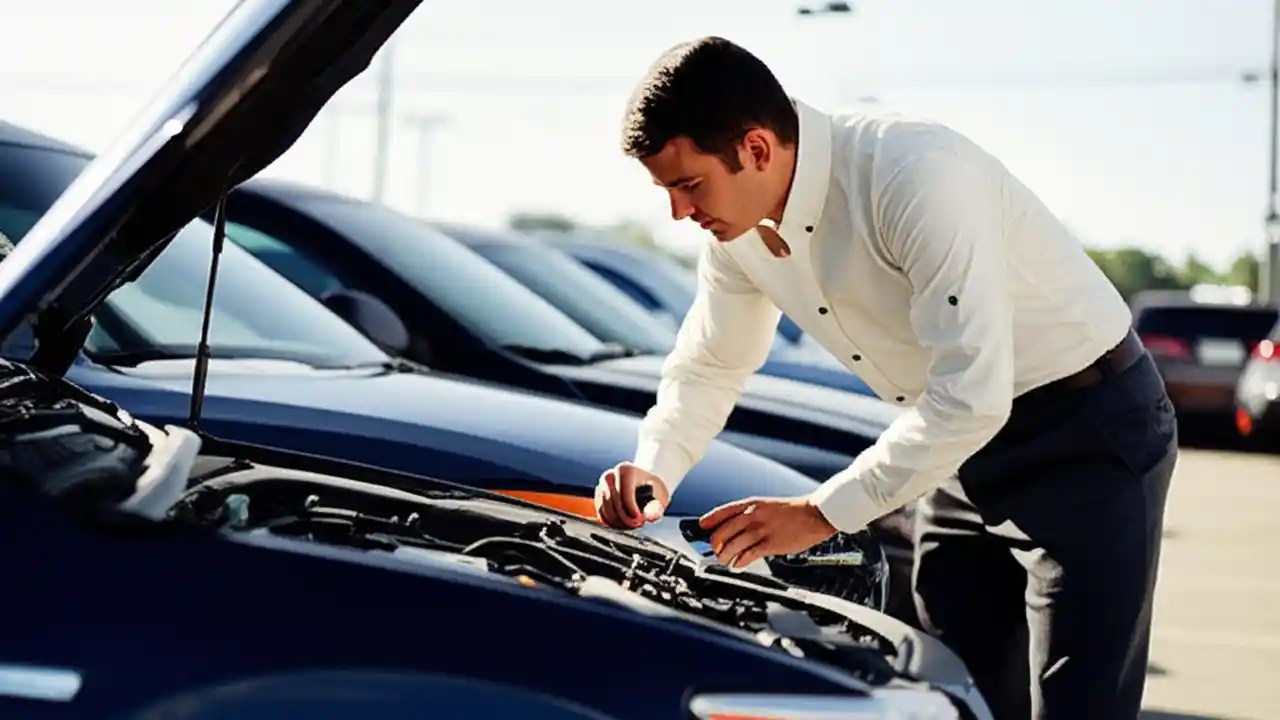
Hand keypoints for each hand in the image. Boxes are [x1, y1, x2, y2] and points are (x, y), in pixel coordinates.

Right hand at [594, 462, 669, 528]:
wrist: (644, 481)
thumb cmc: (653, 488)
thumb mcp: (661, 495)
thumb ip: (656, 508)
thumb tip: (650, 518)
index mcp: (626, 469)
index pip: (626, 493)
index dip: (632, 509)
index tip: (640, 520)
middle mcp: (610, 475)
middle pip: (612, 501)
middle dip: (624, 517)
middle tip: (637, 524)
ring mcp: (602, 485)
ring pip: (605, 509)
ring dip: (618, 521)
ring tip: (632, 524)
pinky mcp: (598, 496)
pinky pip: (601, 513)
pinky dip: (611, 522)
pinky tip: (624, 524)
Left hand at [699, 495, 837, 569]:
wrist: (815, 514)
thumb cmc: (793, 511)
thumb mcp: (768, 506)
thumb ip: (752, 514)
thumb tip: (736, 527)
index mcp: (752, 504)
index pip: (723, 511)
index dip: (710, 519)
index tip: (702, 526)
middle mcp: (753, 515)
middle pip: (723, 531)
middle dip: (715, 543)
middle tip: (715, 550)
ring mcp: (761, 530)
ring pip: (732, 545)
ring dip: (725, 556)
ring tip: (725, 560)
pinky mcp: (770, 544)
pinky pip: (748, 555)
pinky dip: (739, 562)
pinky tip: (737, 564)